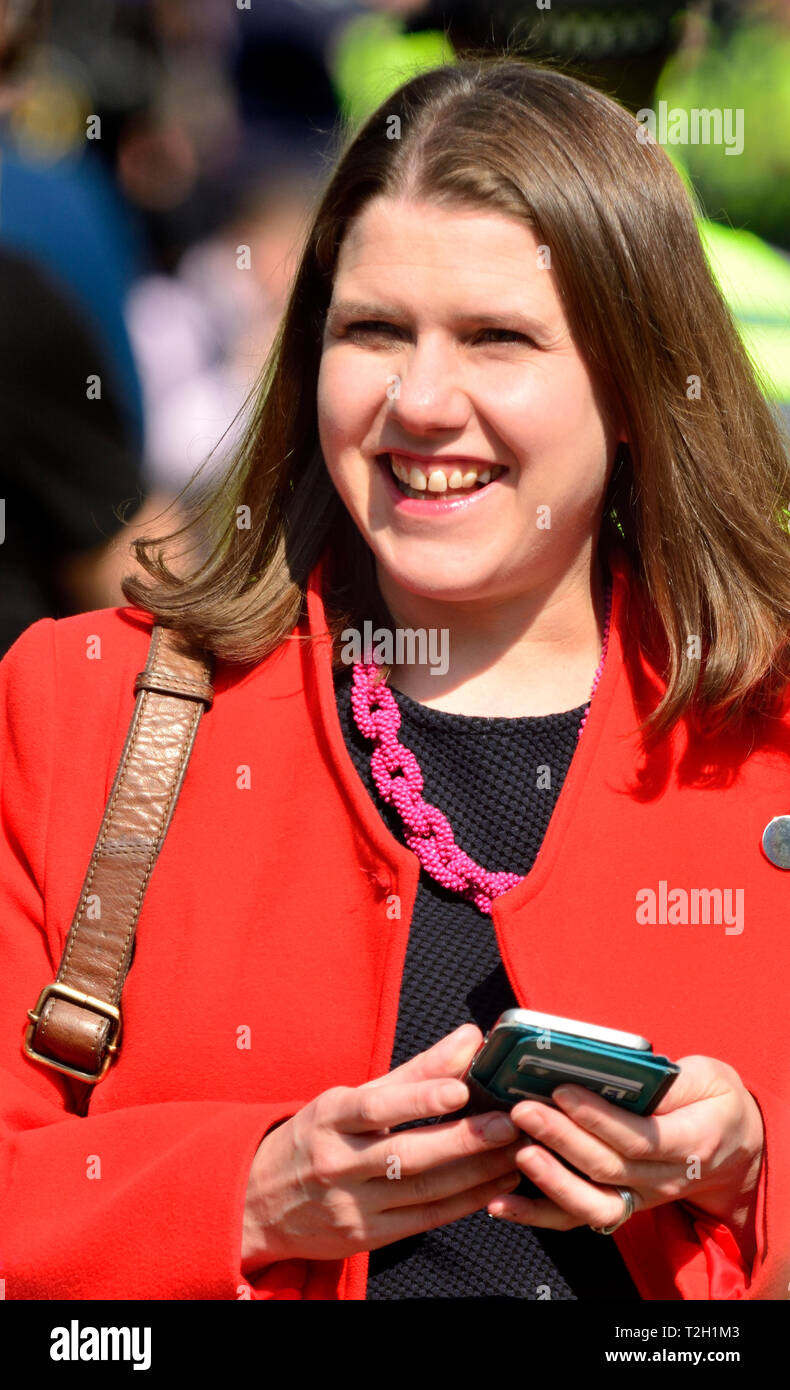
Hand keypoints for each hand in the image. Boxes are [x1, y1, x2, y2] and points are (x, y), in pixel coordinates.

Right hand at [241, 1024, 522, 1271]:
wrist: (258, 1203)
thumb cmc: (315, 1138)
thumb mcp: (350, 1097)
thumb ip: (414, 1072)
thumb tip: (469, 1038)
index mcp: (331, 1118)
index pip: (377, 1106)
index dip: (420, 1097)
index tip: (461, 1088)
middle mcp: (338, 1162)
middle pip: (408, 1154)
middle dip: (464, 1140)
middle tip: (509, 1124)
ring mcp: (352, 1205)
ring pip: (424, 1191)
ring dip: (477, 1172)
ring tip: (515, 1150)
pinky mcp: (367, 1238)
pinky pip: (425, 1220)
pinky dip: (464, 1202)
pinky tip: (495, 1184)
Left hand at [487, 1055, 763, 1266]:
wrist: (736, 1152)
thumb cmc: (715, 1105)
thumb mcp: (709, 1079)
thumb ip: (669, 1079)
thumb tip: (617, 1069)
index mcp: (690, 1142)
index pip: (639, 1138)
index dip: (598, 1117)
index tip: (562, 1090)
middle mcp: (664, 1180)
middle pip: (607, 1168)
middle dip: (561, 1138)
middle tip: (523, 1110)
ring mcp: (640, 1199)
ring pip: (592, 1205)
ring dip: (549, 1181)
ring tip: (516, 1152)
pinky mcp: (619, 1205)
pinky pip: (576, 1219)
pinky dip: (536, 1215)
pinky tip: (500, 1203)